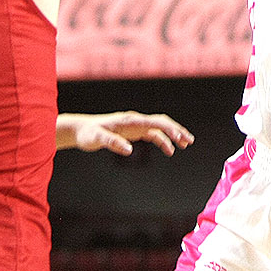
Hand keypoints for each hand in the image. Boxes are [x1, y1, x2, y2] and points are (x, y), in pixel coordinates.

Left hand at [65, 111, 193, 155]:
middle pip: (161, 122)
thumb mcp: (96, 139)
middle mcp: (134, 120)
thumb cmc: (88, 134)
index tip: (180, 138)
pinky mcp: (132, 131)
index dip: (169, 129)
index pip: (154, 123)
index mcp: (129, 121)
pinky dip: (163, 140)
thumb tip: (129, 150)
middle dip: (176, 130)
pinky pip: (152, 134)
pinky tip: (169, 150)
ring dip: (173, 134)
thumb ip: (112, 143)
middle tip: (189, 140)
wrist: (81, 129)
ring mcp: (134, 125)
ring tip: (185, 144)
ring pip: (159, 127)